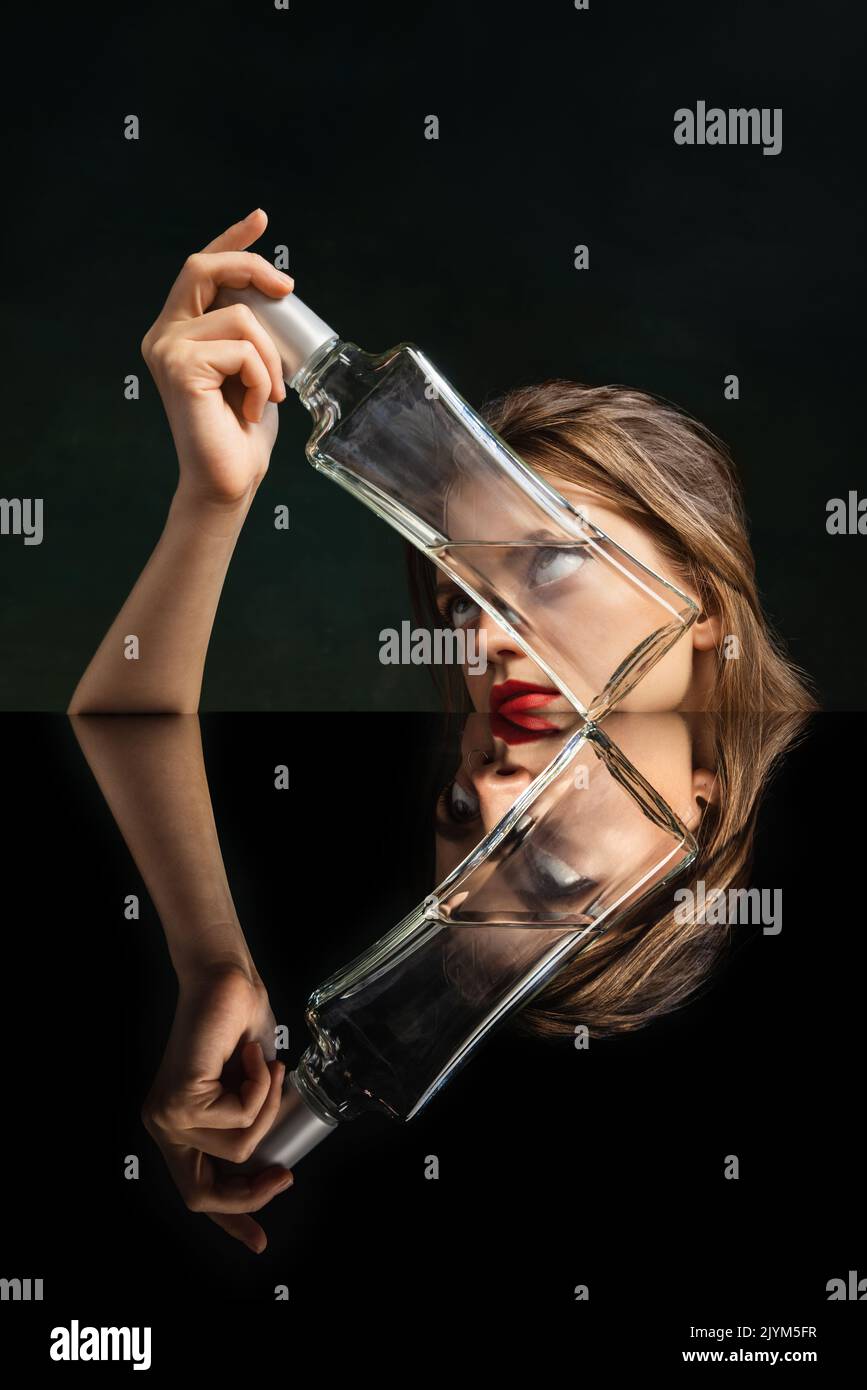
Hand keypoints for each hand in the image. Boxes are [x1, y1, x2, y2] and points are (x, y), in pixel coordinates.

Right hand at [141, 208, 293, 511]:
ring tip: (269, 394)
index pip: (201, 270)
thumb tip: (276, 293)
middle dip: (252, 267)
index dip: (231, 240)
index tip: (262, 218)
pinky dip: (262, 379)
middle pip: (204, 268)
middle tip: (288, 289)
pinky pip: (242, 349)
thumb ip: (248, 331)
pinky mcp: (178, 366)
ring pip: (240, 317)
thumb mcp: (252, 368)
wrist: (229, 482)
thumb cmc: (242, 432)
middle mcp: (164, 334)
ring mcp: (166, 348)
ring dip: (270, 356)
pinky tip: (252, 408)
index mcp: (178, 331)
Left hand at [142, 963, 292, 1252]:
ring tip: (266, 1067)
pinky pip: (239, 1117)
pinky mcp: (179, 1101)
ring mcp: (167, 1117)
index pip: (197, 1191)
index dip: (231, 1219)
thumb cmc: (240, 1025)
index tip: (259, 1242)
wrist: (226, 980)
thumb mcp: (252, 1088)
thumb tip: (271, 1165)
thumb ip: (249, 1124)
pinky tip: (250, 1054)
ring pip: (239, 1148)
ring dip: (267, 1107)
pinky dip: (261, 1085)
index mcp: (179, 1128)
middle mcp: (164, 1128)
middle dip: (251, 1192)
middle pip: (201, 1194)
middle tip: (284, 1174)